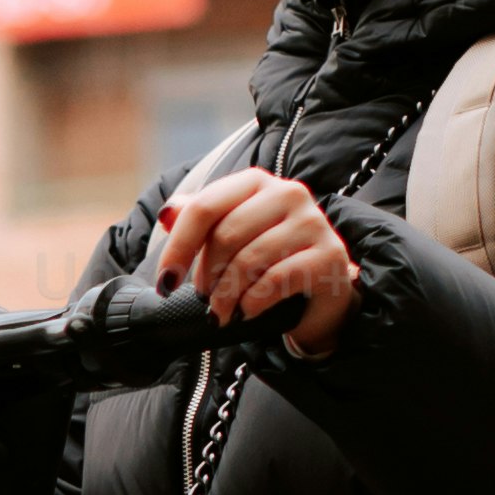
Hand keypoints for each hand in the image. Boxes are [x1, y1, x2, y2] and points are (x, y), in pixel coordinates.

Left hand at [149, 165, 360, 355]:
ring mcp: (312, 222)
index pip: (205, 206)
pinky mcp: (328, 255)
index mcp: (256, 182)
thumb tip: (166, 213)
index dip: (178, 246)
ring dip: (226, 295)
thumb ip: (200, 220)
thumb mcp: (231, 236)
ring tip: (221, 311)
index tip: (165, 280)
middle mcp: (288, 193)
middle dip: (206, 274)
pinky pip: (277, 280)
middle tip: (205, 298)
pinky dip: (253, 302)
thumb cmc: (268, 259)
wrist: (319, 289)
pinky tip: (247, 311)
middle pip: (226, 234)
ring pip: (250, 259)